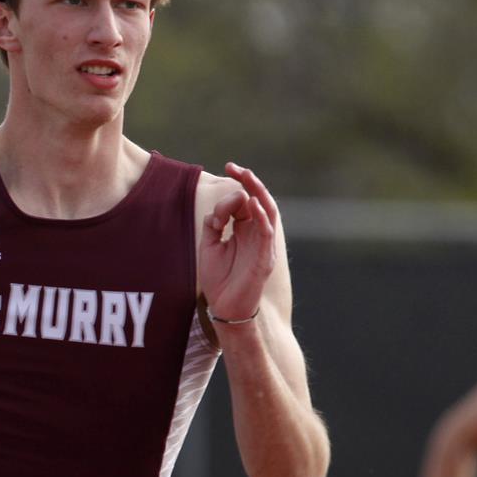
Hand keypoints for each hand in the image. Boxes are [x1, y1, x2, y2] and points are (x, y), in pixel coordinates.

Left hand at [200, 163, 278, 324]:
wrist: (225, 308)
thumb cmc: (219, 279)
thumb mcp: (209, 247)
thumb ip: (213, 226)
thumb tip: (216, 211)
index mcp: (243, 231)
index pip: (244, 202)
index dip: (232, 190)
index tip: (224, 173)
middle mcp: (256, 234)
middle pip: (258, 201)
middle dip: (248, 182)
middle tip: (233, 167)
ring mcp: (263, 245)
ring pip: (268, 212)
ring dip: (258, 193)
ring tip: (248, 178)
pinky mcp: (265, 258)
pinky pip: (267, 234)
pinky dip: (262, 218)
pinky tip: (254, 205)